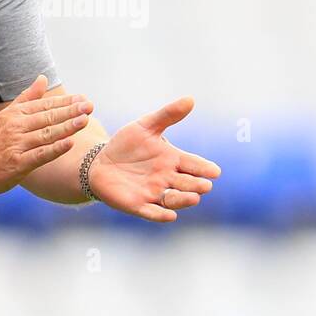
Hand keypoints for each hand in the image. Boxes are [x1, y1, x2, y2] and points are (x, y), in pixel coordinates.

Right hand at [0, 74, 93, 196]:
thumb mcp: (5, 115)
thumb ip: (27, 97)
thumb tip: (43, 78)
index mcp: (15, 114)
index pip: (44, 105)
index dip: (65, 101)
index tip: (83, 97)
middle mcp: (16, 127)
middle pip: (48, 117)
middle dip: (71, 110)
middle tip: (89, 105)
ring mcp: (17, 145)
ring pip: (46, 133)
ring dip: (67, 126)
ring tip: (85, 120)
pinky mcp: (17, 164)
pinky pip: (40, 155)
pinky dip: (55, 149)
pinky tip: (69, 143)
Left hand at [88, 96, 220, 221]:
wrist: (100, 161)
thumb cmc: (126, 144)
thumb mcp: (145, 126)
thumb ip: (167, 115)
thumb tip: (191, 99)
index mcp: (172, 160)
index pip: (193, 164)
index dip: (204, 168)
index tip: (215, 171)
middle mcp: (167, 178)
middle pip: (187, 184)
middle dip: (197, 185)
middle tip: (206, 185)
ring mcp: (154, 193)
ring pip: (174, 200)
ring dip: (184, 200)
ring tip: (195, 197)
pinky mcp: (138, 205)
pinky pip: (153, 212)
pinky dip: (162, 215)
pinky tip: (170, 216)